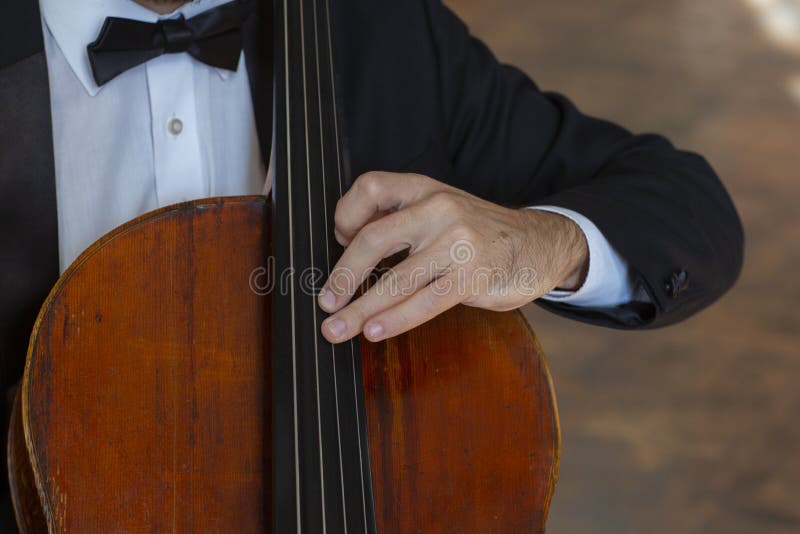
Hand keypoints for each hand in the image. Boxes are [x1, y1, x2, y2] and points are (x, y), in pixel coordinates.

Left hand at [317, 172, 587, 343]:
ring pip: (397, 279)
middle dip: (343, 276)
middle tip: (326, 302)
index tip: (339, 240)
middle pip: (373, 238)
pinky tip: (375, 331)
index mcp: (425, 188)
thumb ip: (401, 220)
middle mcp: (439, 208)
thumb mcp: (441, 210)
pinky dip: (396, 320)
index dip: (346, 213)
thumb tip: (347, 248)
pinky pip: (426, 302)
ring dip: (361, 309)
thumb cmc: (478, 232)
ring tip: (338, 329)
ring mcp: (458, 242)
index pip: (371, 187)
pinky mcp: (474, 275)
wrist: (539, 243)